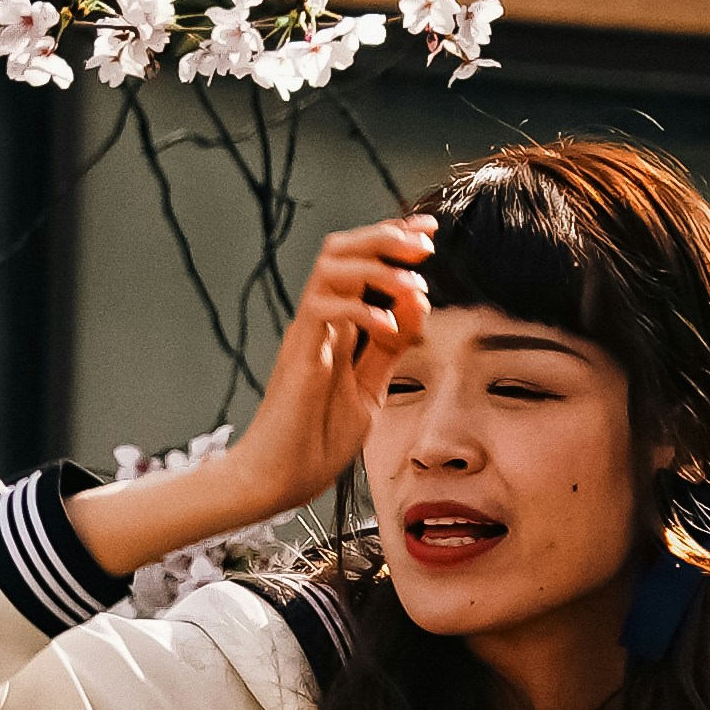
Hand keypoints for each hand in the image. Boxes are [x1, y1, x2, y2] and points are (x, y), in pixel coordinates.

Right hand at [228, 213, 436, 517]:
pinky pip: (322, 310)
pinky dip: (360, 310)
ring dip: (376, 267)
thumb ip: (390, 347)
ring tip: (411, 285)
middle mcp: (318, 321)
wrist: (280, 478)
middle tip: (423, 243)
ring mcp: (306, 336)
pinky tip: (388, 327)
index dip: (392, 240)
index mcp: (336, 326)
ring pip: (330, 269)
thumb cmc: (316, 438)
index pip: (360, 263)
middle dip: (384, 236)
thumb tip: (417, 304)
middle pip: (340, 249)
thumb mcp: (369, 388)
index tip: (429, 232)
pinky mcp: (299, 357)